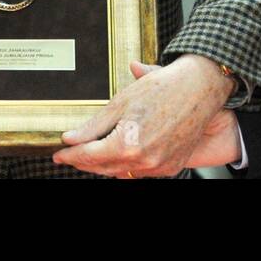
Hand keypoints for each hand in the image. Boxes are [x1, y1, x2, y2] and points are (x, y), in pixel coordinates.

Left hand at [53, 54, 235, 176]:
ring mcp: (159, 167)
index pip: (88, 156)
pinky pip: (143, 172)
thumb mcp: (121, 102)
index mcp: (128, 144)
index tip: (60, 154)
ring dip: (107, 165)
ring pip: (122, 172)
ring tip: (96, 152)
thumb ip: (93, 126)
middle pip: (103, 168)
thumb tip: (71, 139)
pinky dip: (129, 165)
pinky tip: (124, 154)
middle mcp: (144, 160)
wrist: (200, 87)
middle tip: (73, 154)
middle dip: (85, 162)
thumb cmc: (164, 88)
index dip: (70, 155)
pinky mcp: (172, 166)